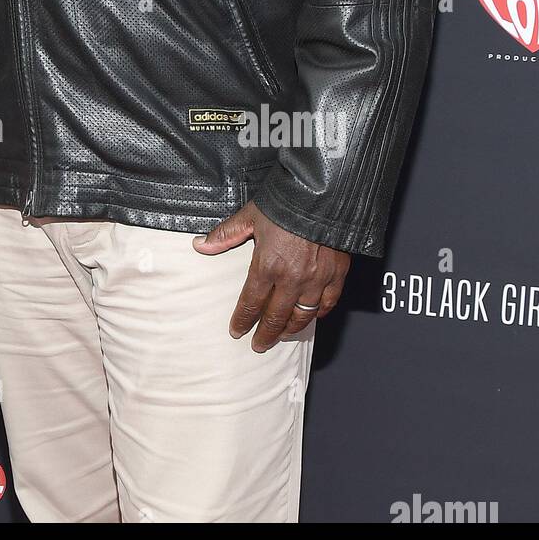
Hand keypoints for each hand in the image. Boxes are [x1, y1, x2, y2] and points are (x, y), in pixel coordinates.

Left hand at [192, 202, 349, 351]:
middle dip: (266, 334)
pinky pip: (328, 303)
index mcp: (268, 266)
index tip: (237, 331)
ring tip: (283, 335)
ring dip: (291, 329)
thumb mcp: (250, 216)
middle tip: (259, 345)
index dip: (243, 320)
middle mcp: (292, 279)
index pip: (251, 303)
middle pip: (277, 317)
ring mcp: (317, 279)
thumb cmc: (285, 202)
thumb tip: (201, 245)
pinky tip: (312, 316)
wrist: (322, 194)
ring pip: (303, 315)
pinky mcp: (337, 274)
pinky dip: (319, 313)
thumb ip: (226, 234)